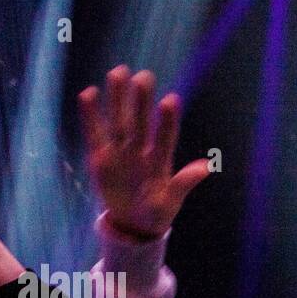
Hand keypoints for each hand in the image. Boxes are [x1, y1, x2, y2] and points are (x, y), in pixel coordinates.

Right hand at [79, 66, 209, 239]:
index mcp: (160, 160)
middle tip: (144, 76)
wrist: (132, 224)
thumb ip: (184, 183)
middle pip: (141, 121)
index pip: (166, 136)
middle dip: (142, 99)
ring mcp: (120, 151)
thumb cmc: (156, 212)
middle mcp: (140, 150)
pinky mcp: (100, 157)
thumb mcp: (170, 201)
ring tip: (119, 72)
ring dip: (118, 99)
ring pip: (119, 121)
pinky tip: (89, 93)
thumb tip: (207, 166)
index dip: (168, 120)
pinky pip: (95, 133)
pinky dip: (91, 116)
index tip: (171, 100)